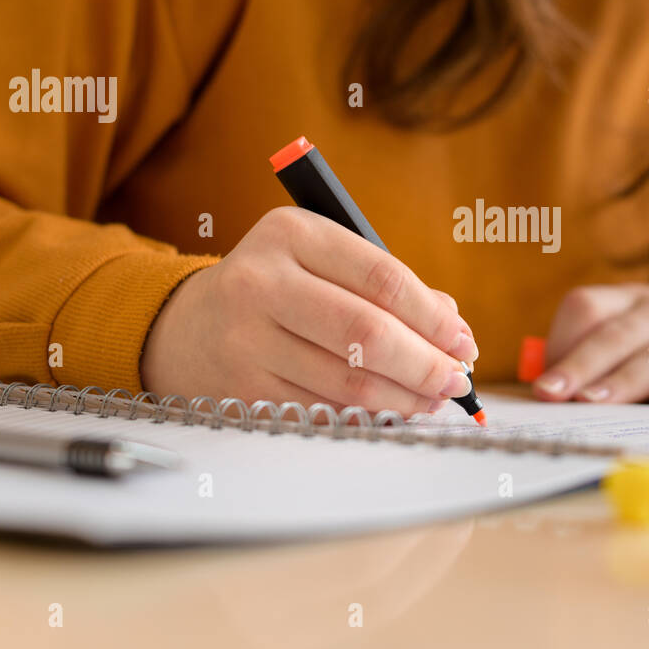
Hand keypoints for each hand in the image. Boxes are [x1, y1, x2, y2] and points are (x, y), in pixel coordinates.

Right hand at [140, 207, 477, 414]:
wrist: (185, 326)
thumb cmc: (276, 288)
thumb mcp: (320, 261)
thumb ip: (384, 284)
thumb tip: (452, 326)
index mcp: (292, 234)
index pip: (383, 278)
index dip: (433, 317)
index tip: (463, 341)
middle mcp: (263, 281)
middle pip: (368, 333)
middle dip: (425, 364)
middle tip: (457, 380)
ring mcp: (248, 338)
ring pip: (348, 380)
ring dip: (404, 397)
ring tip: (433, 399)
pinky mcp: (242, 388)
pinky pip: (324, 408)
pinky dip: (368, 415)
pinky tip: (392, 411)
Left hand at [532, 284, 648, 404]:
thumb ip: (608, 355)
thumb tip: (555, 395)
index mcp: (634, 300)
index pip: (587, 306)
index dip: (562, 342)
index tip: (542, 384)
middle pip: (616, 334)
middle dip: (580, 365)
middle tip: (551, 394)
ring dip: (624, 379)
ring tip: (594, 401)